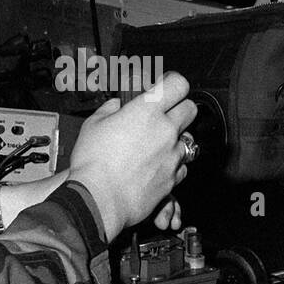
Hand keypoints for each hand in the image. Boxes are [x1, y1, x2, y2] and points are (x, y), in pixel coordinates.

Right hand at [68, 72, 196, 239]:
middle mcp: (165, 130)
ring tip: (155, 146)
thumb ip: (110, 109)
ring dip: (175, 139)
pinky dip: (173, 163)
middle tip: (164, 114)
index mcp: (146, 111)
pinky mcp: (173, 178)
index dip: (173, 83)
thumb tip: (117, 105)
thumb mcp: (93, 124)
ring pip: (188, 139)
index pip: (178, 84)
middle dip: (180, 108)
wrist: (98, 200)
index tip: (167, 87)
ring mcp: (172, 155)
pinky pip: (182, 165)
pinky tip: (156, 165)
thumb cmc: (92, 163)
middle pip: (190, 109)